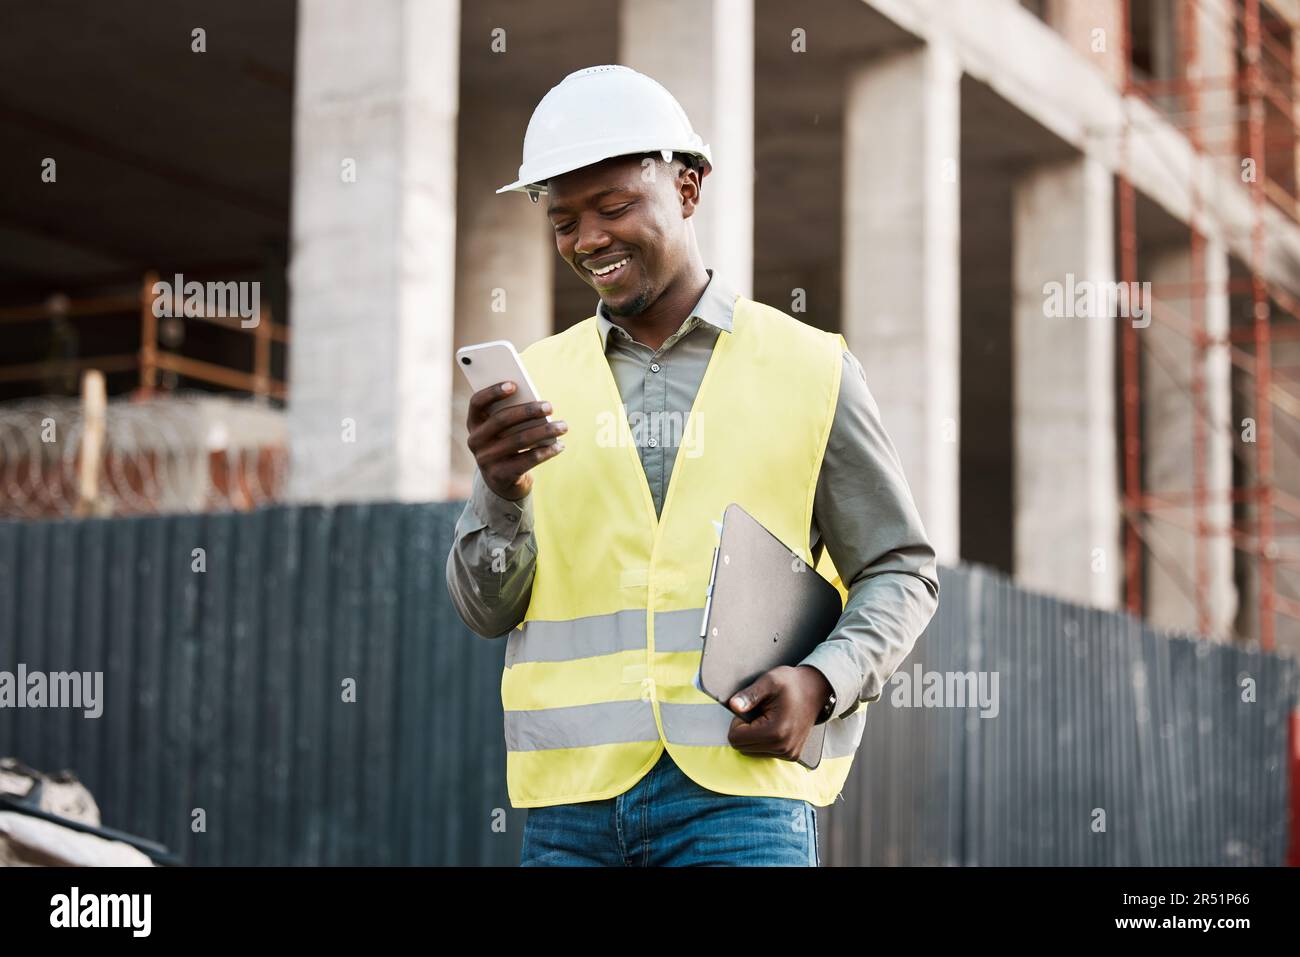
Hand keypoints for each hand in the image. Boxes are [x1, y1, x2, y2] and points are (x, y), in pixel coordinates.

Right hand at [466, 381, 566, 499]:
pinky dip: (546, 452)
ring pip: (518, 440)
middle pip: (501, 420)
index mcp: (474, 422)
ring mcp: (485, 459)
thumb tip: (538, 406)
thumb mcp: (504, 429)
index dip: (493, 392)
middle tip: (550, 406)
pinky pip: (526, 460)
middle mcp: (475, 440)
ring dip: (544, 431)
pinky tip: (560, 445)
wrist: (501, 480)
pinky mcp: (499, 475)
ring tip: (563, 426)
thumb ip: (513, 415)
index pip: (477, 402)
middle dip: (528, 411)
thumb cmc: (507, 443)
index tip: (514, 385)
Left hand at [726, 665, 833, 761]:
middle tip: (759, 713)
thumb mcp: (769, 681)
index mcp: (775, 732)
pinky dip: (763, 741)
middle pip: (741, 747)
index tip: (751, 708)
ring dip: (753, 736)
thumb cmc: (791, 683)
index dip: (737, 721)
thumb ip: (749, 695)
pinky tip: (774, 726)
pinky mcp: (791, 755)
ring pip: (751, 751)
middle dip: (744, 730)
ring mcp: (788, 754)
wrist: (816, 690)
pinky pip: (763, 753)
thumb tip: (733, 705)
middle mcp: (783, 748)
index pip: (735, 738)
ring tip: (767, 718)